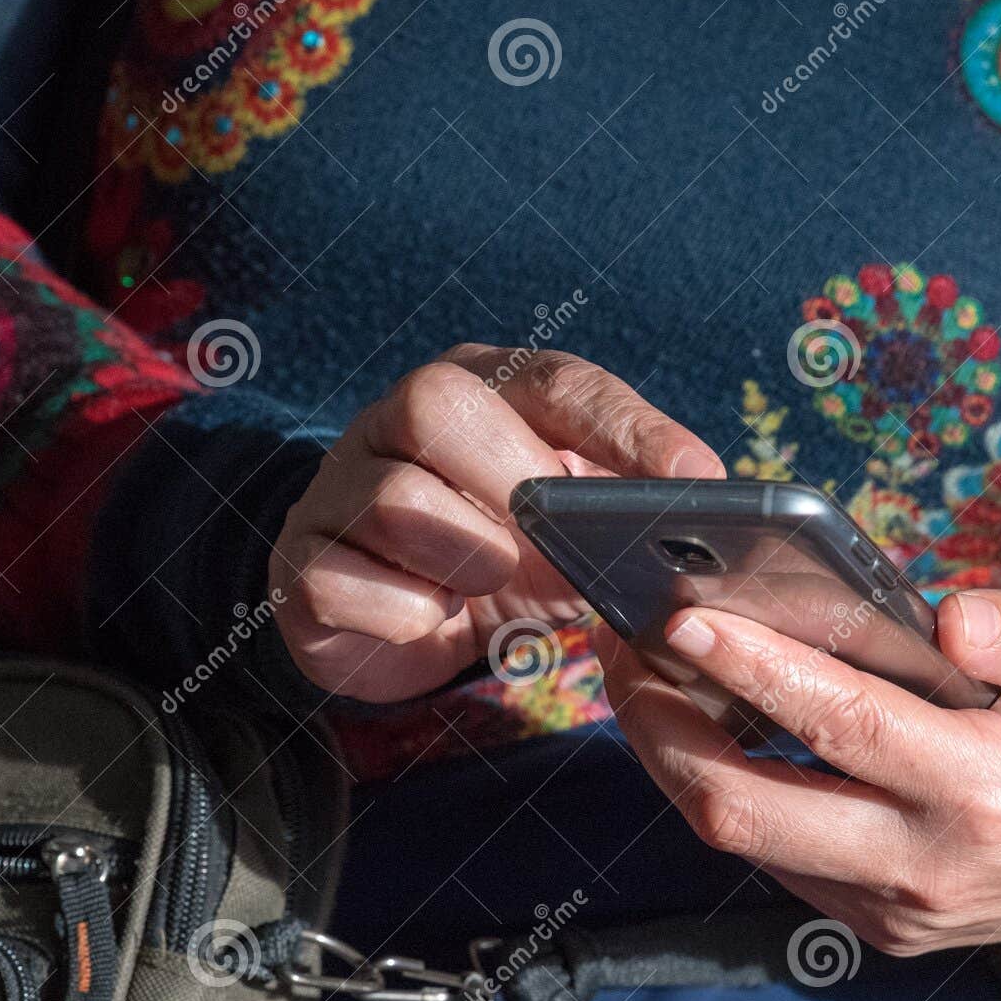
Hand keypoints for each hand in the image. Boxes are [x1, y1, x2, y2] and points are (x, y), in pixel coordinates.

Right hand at [271, 344, 722, 702]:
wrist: (408, 619)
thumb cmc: (507, 554)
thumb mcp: (572, 526)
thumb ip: (619, 504)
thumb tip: (698, 504)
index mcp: (484, 386)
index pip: (559, 381)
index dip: (629, 430)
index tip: (698, 481)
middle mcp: (398, 416)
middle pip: (437, 404)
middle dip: (512, 479)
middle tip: (552, 541)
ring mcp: (339, 483)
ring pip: (392, 498)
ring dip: (464, 558)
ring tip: (488, 585)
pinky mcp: (301, 560)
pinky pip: (342, 580)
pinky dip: (407, 614)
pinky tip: (432, 620)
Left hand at [597, 590, 1000, 953]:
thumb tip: (944, 619)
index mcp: (987, 792)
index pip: (841, 723)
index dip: (754, 667)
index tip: (684, 616)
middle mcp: (928, 865)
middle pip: (750, 809)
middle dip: (666, 729)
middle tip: (623, 650)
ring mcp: (898, 907)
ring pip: (747, 842)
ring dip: (679, 762)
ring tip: (646, 680)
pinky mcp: (883, 923)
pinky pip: (780, 859)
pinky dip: (729, 795)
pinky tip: (709, 731)